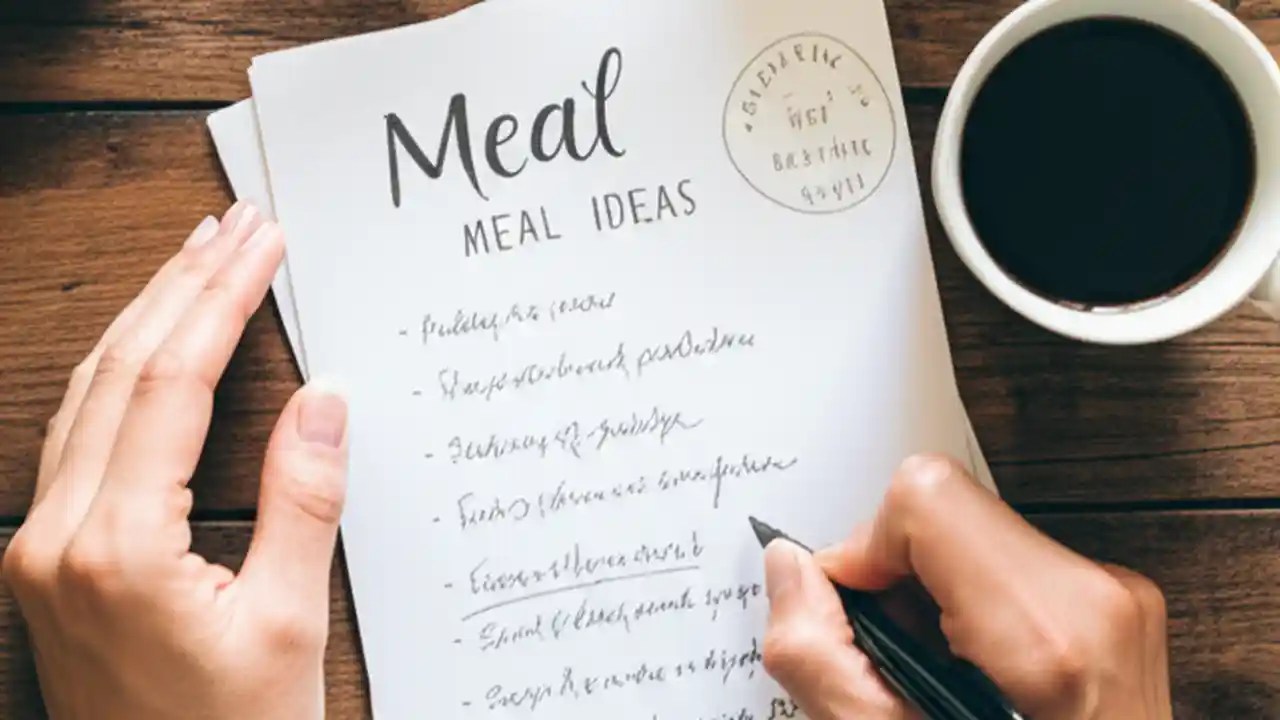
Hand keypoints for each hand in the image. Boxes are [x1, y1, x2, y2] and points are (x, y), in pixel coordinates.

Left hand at [2, 203, 348, 719]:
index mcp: (113, 549)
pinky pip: (80, 434)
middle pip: (120, 371)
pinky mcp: (49, 559)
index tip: (263, 243)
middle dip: (183, 286)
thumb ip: (303, 501)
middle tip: (236, 225)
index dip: (222, 300)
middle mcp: (55, 537)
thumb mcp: (286, 627)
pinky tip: (153, 345)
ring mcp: (40, 547)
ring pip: (89, 394)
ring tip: (199, 257)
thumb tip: (326, 400)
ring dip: (148, 316)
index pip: (172, 383)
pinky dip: (125, 373)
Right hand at [760, 454, 1171, 719]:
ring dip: (931, 595)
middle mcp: (1096, 599)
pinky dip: (972, 609)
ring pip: (974, 532)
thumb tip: (791, 571)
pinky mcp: (1117, 605)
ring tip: (939, 675)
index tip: (859, 613)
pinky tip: (973, 674)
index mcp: (1046, 636)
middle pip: (945, 509)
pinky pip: (1010, 563)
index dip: (865, 549)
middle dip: (895, 578)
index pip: (925, 496)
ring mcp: (1116, 598)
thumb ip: (822, 659)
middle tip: (898, 660)